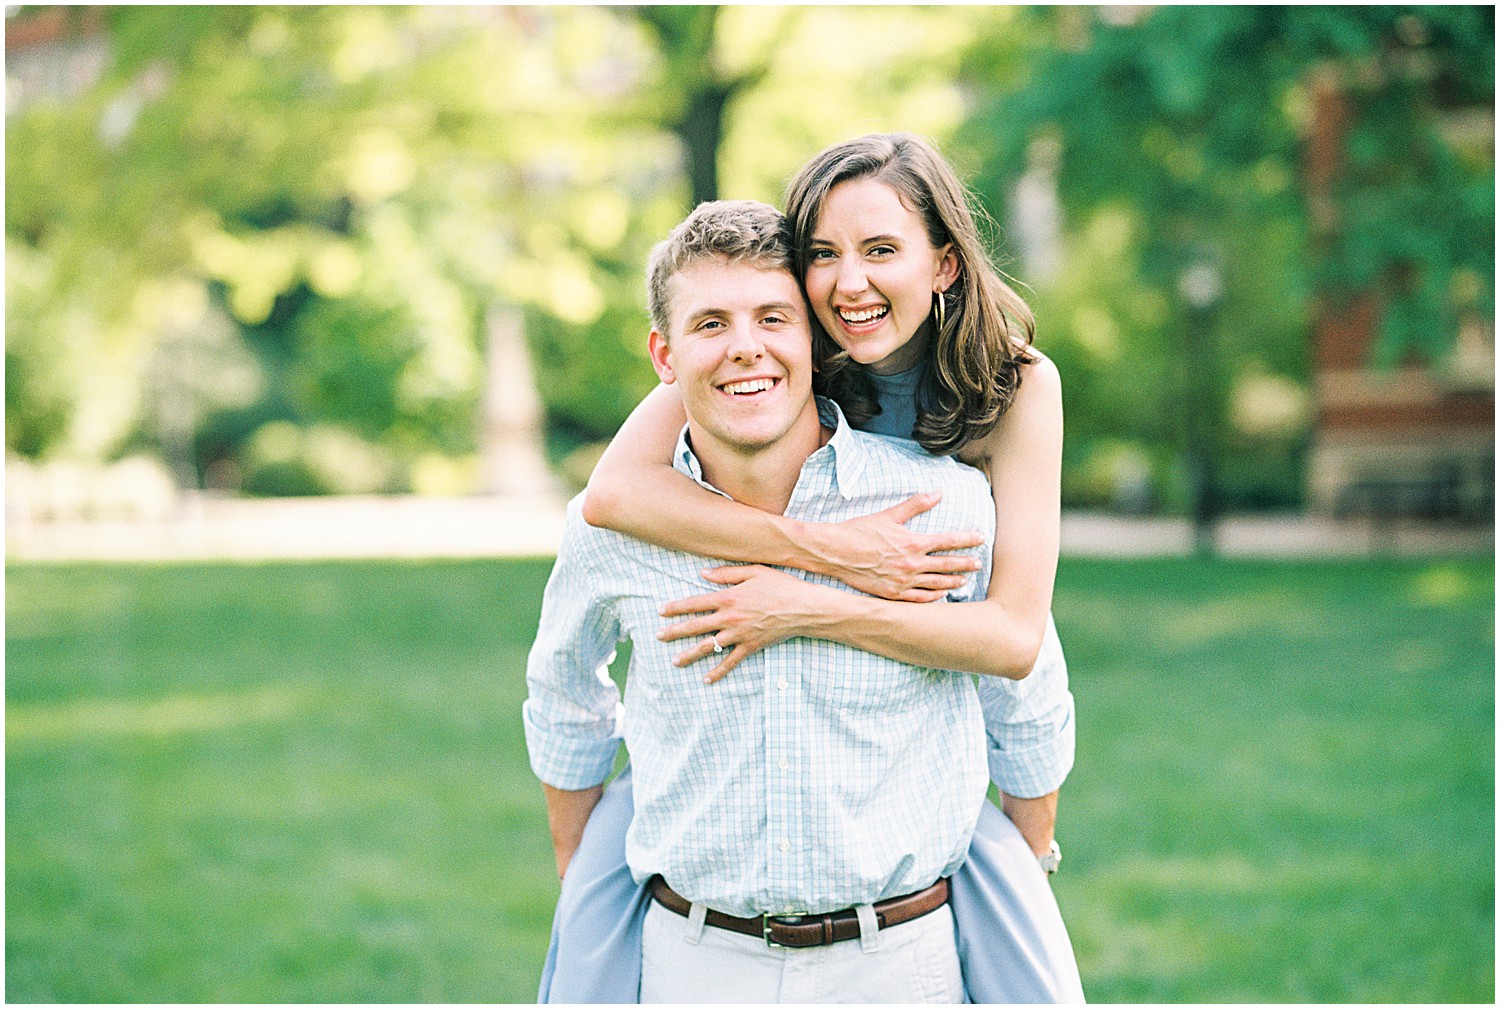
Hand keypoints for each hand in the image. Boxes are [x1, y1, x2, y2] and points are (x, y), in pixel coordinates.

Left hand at [658, 565, 834, 682]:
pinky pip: (731, 662)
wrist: (804, 608)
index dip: (676, 607)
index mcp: (729, 597)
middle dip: (674, 632)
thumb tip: (703, 573)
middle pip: (696, 626)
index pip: (695, 603)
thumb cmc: (781, 586)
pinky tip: (706, 679)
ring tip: (674, 661)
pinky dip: (718, 671)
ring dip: (689, 654)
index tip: (660, 611)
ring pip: (708, 646)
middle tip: (657, 637)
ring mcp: (739, 634)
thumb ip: (727, 573)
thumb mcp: (754, 571)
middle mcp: (730, 617)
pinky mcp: (751, 647)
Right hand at [809, 492, 982, 601]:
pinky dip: (933, 597)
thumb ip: (916, 505)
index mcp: (913, 543)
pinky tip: (941, 595)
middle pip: (947, 565)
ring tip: (964, 581)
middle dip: (966, 563)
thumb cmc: (861, 531)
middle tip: (979, 563)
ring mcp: (903, 581)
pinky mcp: (893, 593)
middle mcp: (912, 564)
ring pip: (936, 584)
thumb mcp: (890, 515)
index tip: (980, 539)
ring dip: (953, 582)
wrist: (836, 552)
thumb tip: (938, 493)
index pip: (948, 541)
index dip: (967, 540)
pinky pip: (919, 598)